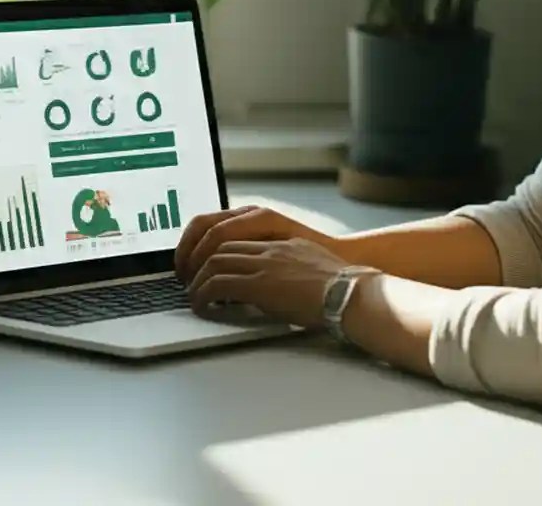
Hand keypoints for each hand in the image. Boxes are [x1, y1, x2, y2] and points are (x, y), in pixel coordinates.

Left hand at [185, 237, 364, 327]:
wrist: (351, 295)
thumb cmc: (340, 288)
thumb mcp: (311, 266)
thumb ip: (288, 267)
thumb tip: (274, 284)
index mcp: (281, 242)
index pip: (237, 236)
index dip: (214, 250)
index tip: (205, 263)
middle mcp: (269, 248)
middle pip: (220, 245)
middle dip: (199, 262)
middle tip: (190, 279)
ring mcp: (264, 265)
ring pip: (214, 262)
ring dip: (198, 280)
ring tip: (193, 295)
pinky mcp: (260, 285)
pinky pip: (219, 284)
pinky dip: (204, 295)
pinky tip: (201, 306)